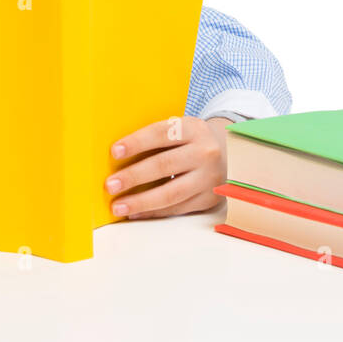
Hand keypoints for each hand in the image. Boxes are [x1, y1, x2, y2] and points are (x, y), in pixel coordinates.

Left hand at [104, 115, 231, 219]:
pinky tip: (136, 212)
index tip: (114, 151)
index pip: (161, 134)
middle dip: (133, 176)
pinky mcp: (209, 199)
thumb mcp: (181, 129)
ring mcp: (209, 178)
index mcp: (193, 128)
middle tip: (110, 185)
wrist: (231, 154)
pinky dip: (154, 212)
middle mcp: (204, 152)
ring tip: (118, 206)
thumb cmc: (192, 141)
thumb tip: (118, 156)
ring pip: (170, 193)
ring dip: (141, 201)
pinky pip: (177, 208)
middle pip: (164, 165)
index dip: (137, 142)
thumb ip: (157, 139)